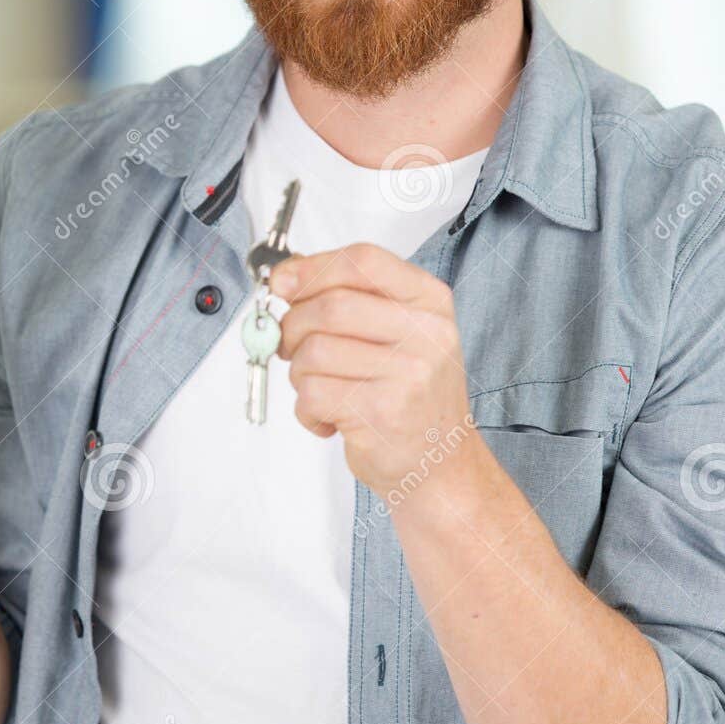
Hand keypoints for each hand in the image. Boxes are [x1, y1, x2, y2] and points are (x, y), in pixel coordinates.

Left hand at [272, 242, 482, 501]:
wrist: (440, 463)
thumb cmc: (410, 395)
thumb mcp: (396, 332)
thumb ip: (348, 298)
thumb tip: (286, 276)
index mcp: (429, 300)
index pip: (362, 261)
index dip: (312, 268)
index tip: (284, 283)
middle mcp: (426, 332)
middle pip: (330, 306)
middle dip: (294, 326)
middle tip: (291, 346)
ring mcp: (408, 373)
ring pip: (314, 351)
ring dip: (298, 372)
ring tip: (319, 387)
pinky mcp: (382, 412)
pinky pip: (313, 393)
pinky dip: (306, 408)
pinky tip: (328, 416)